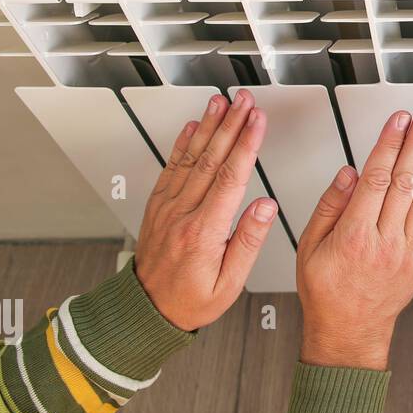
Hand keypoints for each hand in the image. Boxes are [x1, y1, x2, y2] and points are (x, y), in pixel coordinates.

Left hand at [135, 90, 277, 330]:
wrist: (146, 311)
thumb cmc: (191, 301)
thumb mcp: (230, 283)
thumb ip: (248, 241)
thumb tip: (265, 206)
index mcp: (203, 231)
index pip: (230, 178)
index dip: (246, 145)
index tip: (257, 122)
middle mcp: (182, 213)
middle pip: (211, 159)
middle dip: (230, 124)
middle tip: (244, 101)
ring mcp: (167, 207)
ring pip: (190, 157)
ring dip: (207, 126)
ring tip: (220, 102)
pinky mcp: (158, 205)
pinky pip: (171, 167)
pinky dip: (182, 143)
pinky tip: (191, 126)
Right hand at [295, 107, 412, 369]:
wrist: (350, 331)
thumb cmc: (326, 291)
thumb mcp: (309, 247)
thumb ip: (330, 206)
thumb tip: (350, 172)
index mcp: (354, 236)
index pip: (376, 179)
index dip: (389, 145)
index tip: (398, 121)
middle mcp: (385, 241)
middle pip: (404, 181)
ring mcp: (407, 250)